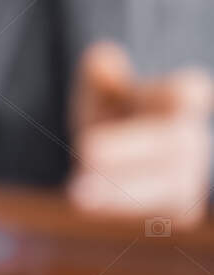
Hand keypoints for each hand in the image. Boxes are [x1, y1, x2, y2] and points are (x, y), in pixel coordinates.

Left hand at [67, 41, 213, 225]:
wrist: (115, 158)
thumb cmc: (113, 115)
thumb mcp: (99, 90)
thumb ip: (99, 74)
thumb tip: (102, 62)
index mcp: (180, 99)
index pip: (186, 93)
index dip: (182, 96)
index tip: (168, 100)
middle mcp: (193, 138)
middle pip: (173, 144)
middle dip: (129, 150)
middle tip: (86, 152)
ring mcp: (191, 175)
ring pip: (168, 185)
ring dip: (123, 189)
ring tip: (81, 191)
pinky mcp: (181, 209)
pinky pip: (156, 212)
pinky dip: (121, 209)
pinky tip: (92, 205)